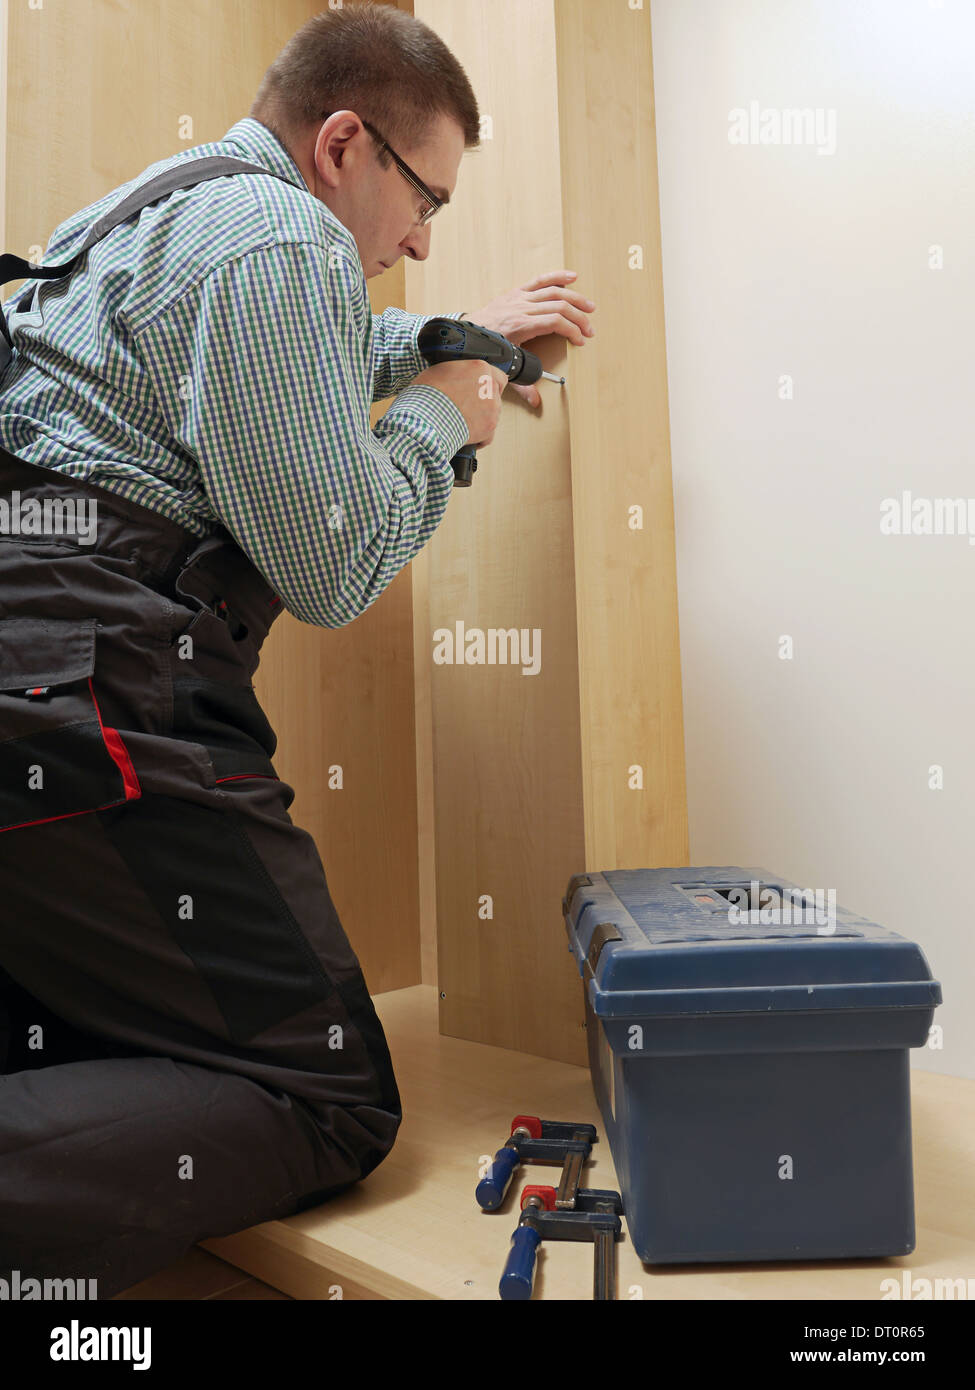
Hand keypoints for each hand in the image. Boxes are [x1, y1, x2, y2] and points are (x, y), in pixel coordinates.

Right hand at [413, 359, 507, 447]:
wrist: (425, 420)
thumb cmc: (427, 395)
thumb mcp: (439, 370)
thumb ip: (458, 371)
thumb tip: (457, 375)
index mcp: (480, 368)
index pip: (497, 374)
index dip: (488, 381)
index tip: (481, 388)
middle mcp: (490, 386)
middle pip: (496, 393)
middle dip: (485, 398)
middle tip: (468, 403)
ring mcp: (492, 408)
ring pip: (493, 413)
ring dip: (482, 416)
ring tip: (462, 419)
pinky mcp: (489, 428)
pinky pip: (489, 433)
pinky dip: (480, 436)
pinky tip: (467, 434)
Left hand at [468, 269, 595, 405]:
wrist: (465, 335)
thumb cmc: (485, 349)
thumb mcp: (503, 368)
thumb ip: (522, 385)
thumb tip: (536, 401)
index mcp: (520, 325)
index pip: (555, 322)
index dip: (572, 331)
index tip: (581, 341)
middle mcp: (522, 308)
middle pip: (559, 306)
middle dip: (579, 318)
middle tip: (590, 330)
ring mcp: (519, 297)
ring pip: (553, 292)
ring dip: (575, 298)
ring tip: (590, 307)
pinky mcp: (516, 292)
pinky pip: (539, 280)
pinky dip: (557, 276)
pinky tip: (572, 277)